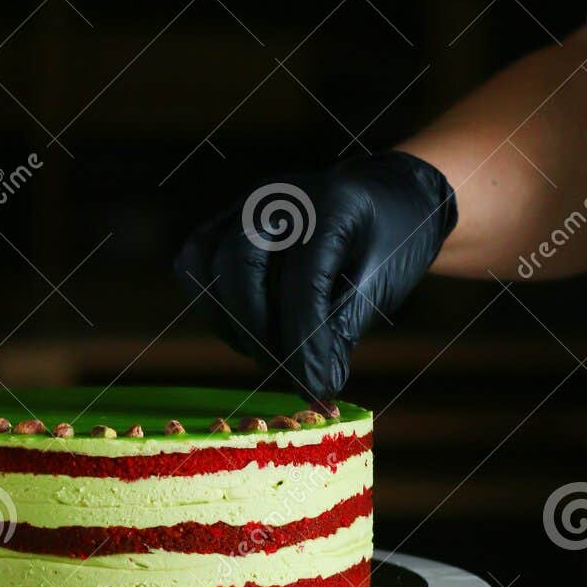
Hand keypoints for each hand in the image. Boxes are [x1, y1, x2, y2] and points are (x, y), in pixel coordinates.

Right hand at [175, 152, 457, 397]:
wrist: (383, 195)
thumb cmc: (390, 241)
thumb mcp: (383, 283)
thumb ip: (344, 329)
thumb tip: (315, 388)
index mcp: (330, 206)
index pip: (301, 281)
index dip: (304, 342)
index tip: (316, 390)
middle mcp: (279, 196)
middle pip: (240, 266)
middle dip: (259, 332)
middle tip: (290, 372)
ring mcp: (247, 203)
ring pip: (207, 262)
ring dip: (230, 320)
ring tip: (268, 354)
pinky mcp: (227, 218)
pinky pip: (196, 260)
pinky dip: (211, 302)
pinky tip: (245, 331)